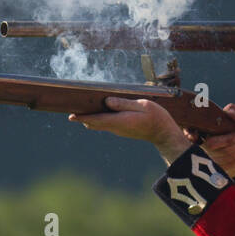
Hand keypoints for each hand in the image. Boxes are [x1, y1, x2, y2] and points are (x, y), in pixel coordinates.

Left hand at [69, 97, 191, 163]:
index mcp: (120, 121)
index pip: (97, 119)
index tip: (71, 115)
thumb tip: (107, 101)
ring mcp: (119, 130)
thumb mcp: (142, 106)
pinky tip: (97, 113)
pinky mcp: (122, 130)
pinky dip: (98, 119)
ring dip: (90, 118)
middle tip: (71, 111)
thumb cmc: (155, 117)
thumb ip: (124, 104)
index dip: (83, 117)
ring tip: (80, 111)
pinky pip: (106, 124)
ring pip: (99, 125)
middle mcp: (116, 128)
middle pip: (95, 123)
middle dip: (83, 117)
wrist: (163, 134)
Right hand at [191, 103, 234, 177]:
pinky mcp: (220, 165)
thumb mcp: (230, 118)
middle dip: (227, 140)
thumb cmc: (229, 129)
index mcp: (199, 131)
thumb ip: (231, 112)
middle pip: (211, 145)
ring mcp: (211, 156)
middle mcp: (202, 144)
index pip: (188, 133)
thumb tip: (231, 113)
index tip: (195, 135)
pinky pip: (231, 160)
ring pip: (224, 154)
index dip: (189, 134)